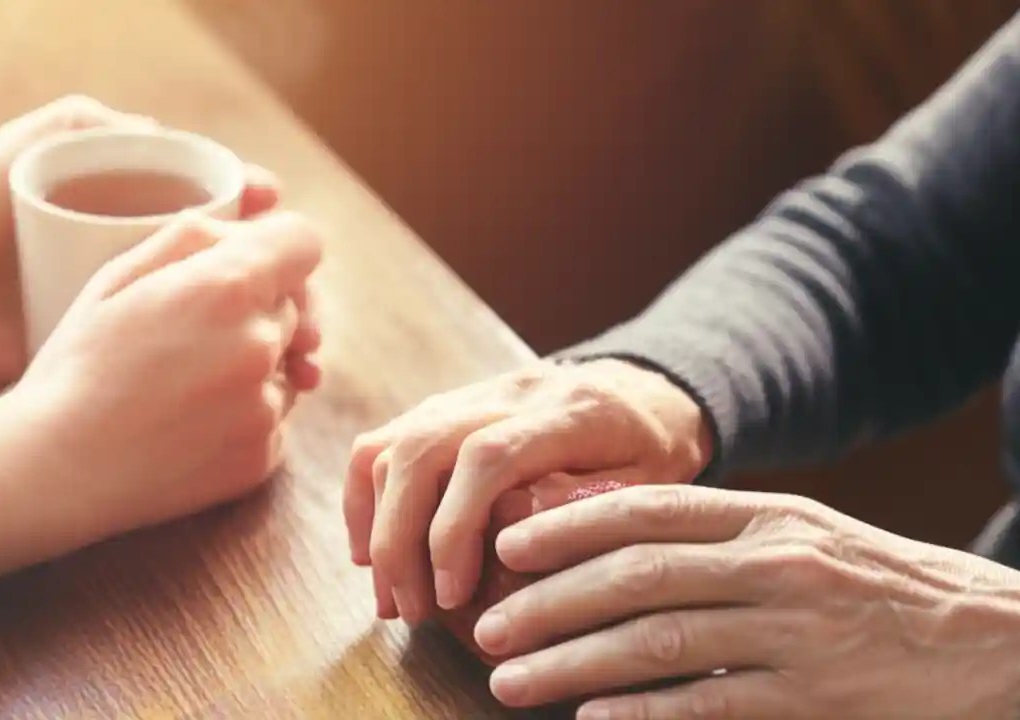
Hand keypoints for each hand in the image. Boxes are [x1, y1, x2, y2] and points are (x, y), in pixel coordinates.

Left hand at [0, 95, 299, 393]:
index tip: (283, 238)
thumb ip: (97, 125)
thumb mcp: (32, 147)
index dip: (269, 226)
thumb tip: (176, 138)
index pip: (233, 217)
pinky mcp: (126, 365)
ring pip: (236, 333)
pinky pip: (201, 373)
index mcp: (140, 212)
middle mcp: (150, 265)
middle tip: (308, 324)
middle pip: (248, 282)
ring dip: (282, 347)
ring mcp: (141, 319)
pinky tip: (272, 395)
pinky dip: (243, 386)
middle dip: (293, 299)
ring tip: (303, 365)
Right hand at [0, 210, 320, 542]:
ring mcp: (265, 406)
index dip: (279, 247)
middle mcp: (259, 344)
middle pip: (295, 305)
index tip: (255, 262)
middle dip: (260, 306)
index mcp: (227, 287)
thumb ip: (195, 236)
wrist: (54, 467)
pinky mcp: (263, 456)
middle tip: (196, 329)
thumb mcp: (118, 276)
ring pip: (288, 363)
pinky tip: (190, 420)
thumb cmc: (78, 363)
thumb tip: (251, 230)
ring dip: (257, 362)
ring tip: (186, 379)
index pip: (304, 241)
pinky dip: (246, 412)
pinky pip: (275, 415)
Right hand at [343, 358, 712, 623]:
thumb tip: (511, 553)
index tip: (452, 592)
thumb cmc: (653, 450)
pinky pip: (384, 442)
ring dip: (378, 525)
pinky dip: (366, 499)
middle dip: (402, 538)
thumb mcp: (651, 487)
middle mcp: (510, 391)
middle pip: (423, 447)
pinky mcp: (446, 408)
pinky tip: (373, 554)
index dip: (456, 526)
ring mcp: (470, 394)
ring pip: (393, 443)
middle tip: (413, 610)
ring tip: (393, 596)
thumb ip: (588, 512)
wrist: (645, 391)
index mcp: (570, 411)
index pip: (487, 456)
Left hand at [476, 485, 1019, 719]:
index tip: (509, 546)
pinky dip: (644, 713)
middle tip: (488, 627)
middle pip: (637, 576)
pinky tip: (592, 719)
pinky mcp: (813, 698)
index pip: (648, 509)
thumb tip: (620, 545)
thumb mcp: (803, 534)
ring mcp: (794, 632)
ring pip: (659, 642)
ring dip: (574, 662)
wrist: (986, 639)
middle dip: (551, 602)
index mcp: (767, 517)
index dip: (569, 525)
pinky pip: (710, 706)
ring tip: (512, 680)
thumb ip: (722, 537)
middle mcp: (774, 564)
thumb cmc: (876, 583)